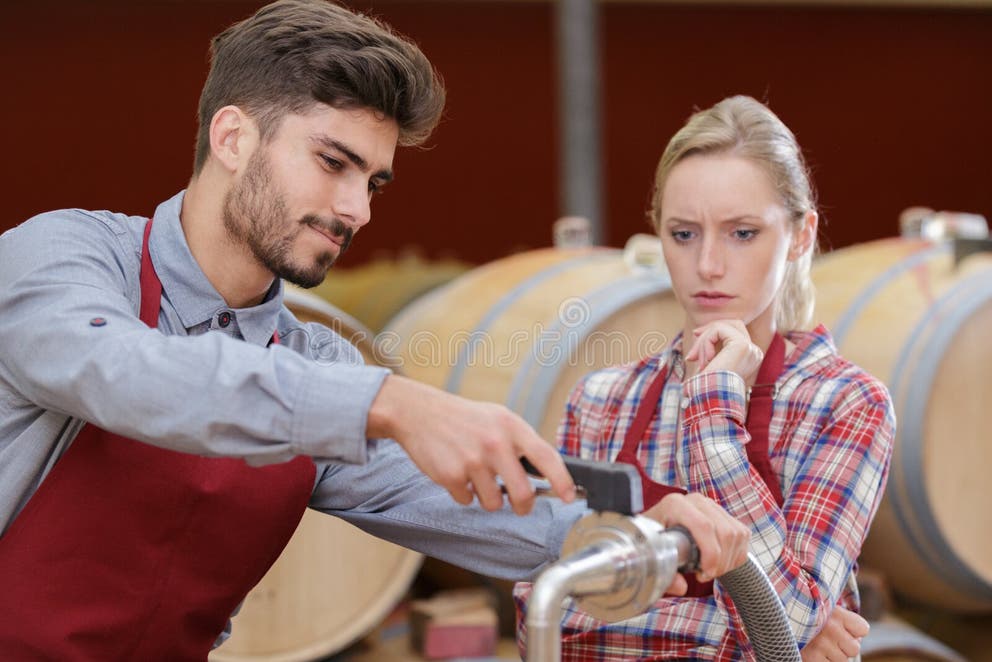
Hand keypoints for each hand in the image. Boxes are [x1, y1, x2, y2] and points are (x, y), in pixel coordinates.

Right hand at [367, 374, 575, 514]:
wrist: (419, 413)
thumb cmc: (464, 418)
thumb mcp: (498, 418)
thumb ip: (520, 443)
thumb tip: (547, 475)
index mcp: (511, 426)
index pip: (546, 457)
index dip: (562, 480)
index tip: (570, 497)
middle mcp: (495, 443)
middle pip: (523, 494)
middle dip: (523, 506)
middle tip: (520, 505)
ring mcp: (472, 460)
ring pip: (493, 503)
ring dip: (487, 497)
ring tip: (477, 476)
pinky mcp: (451, 475)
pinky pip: (467, 500)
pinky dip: (464, 493)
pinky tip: (456, 472)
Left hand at [643, 492, 749, 594]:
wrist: (656, 534)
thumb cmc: (652, 545)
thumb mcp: (652, 559)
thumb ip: (664, 575)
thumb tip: (681, 587)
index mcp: (674, 505)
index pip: (704, 526)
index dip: (711, 554)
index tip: (705, 574)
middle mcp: (695, 501)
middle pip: (724, 532)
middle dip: (720, 561)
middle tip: (706, 576)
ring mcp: (711, 506)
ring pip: (736, 534)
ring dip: (729, 560)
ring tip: (711, 571)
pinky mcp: (724, 514)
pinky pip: (742, 535)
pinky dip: (736, 555)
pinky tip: (720, 563)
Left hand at [684, 319, 762, 383]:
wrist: (711, 401)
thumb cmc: (707, 387)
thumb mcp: (710, 363)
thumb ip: (710, 347)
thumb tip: (697, 332)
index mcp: (751, 357)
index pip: (735, 331)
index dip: (715, 330)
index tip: (696, 334)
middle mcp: (754, 352)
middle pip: (733, 323)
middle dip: (710, 329)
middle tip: (694, 334)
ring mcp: (750, 348)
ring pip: (723, 326)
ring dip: (704, 339)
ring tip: (695, 358)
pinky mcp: (742, 345)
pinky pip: (718, 330)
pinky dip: (705, 342)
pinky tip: (706, 360)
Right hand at [801, 606, 868, 660]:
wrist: (777, 617)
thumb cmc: (804, 612)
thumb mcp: (822, 607)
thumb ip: (841, 618)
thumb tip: (858, 638)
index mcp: (836, 613)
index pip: (863, 629)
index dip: (855, 632)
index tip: (843, 628)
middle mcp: (831, 628)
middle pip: (854, 648)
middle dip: (843, 647)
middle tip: (828, 639)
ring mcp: (822, 645)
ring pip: (843, 660)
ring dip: (833, 656)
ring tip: (818, 645)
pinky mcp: (813, 658)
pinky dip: (822, 661)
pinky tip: (813, 652)